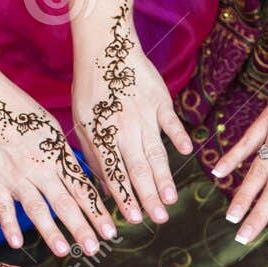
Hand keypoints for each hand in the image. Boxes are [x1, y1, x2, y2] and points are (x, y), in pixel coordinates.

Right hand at [0, 65, 114, 256]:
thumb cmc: (20, 113)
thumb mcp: (51, 130)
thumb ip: (66, 157)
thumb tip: (85, 178)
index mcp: (57, 156)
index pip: (82, 188)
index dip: (97, 211)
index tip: (110, 231)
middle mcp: (41, 168)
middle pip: (65, 202)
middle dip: (82, 227)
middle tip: (94, 248)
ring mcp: (17, 176)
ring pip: (37, 208)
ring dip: (51, 231)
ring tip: (64, 251)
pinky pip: (2, 207)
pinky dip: (9, 225)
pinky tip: (17, 243)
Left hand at [72, 0, 192, 226]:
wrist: (106, 47)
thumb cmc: (91, 88)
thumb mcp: (82, 121)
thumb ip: (94, 153)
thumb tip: (105, 185)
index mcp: (102, 134)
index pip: (114, 172)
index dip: (124, 197)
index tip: (132, 218)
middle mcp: (123, 128)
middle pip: (137, 168)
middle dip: (147, 196)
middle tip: (158, 219)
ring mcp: (143, 114)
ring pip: (155, 152)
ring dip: (163, 178)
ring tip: (170, 199)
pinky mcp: (160, 100)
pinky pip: (170, 121)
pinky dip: (178, 136)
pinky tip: (185, 152)